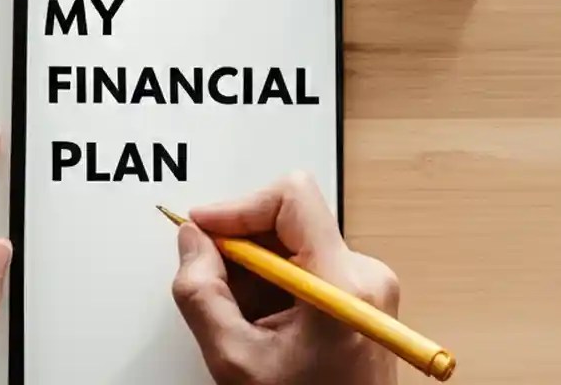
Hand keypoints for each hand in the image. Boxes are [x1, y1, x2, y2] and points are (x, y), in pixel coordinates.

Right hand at [171, 173, 399, 384]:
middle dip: (241, 243)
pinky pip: (305, 260)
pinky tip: (265, 319)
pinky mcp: (362, 291)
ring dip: (255, 267)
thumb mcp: (237, 361)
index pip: (292, 199)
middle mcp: (364, 274)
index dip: (239, 206)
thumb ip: (202, 295)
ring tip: (245, 313)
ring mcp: (367, 282)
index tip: (206, 226)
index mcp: (341, 286)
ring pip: (293, 240)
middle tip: (213, 278)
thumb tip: (193, 242)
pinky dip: (272, 280)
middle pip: (289, 217)